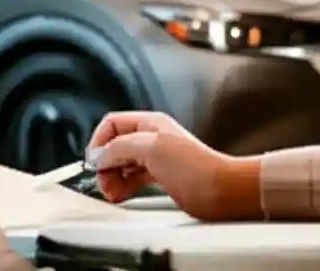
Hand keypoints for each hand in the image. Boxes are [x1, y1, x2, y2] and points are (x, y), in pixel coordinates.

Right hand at [87, 111, 261, 221]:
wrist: (224, 192)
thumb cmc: (197, 168)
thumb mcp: (151, 150)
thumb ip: (120, 148)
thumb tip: (100, 155)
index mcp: (150, 124)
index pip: (112, 124)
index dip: (99, 142)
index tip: (94, 163)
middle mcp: (152, 138)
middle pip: (115, 145)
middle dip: (105, 164)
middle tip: (104, 182)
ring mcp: (157, 158)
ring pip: (123, 164)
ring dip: (112, 178)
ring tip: (112, 192)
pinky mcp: (162, 177)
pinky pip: (134, 178)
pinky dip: (124, 186)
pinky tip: (121, 194)